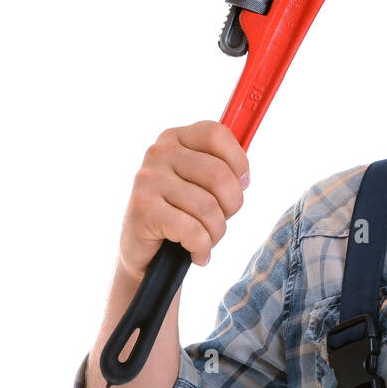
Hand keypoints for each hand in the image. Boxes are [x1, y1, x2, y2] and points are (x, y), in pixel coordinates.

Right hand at [118, 121, 249, 278]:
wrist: (145, 252)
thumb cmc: (182, 214)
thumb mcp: (203, 184)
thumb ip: (224, 168)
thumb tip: (244, 178)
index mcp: (176, 138)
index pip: (217, 135)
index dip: (238, 163)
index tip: (239, 185)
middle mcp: (158, 153)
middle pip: (219, 174)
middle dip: (231, 206)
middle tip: (220, 220)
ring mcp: (147, 179)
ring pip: (208, 206)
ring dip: (216, 232)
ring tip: (206, 240)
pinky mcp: (142, 209)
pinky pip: (192, 230)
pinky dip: (202, 247)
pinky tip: (197, 253)